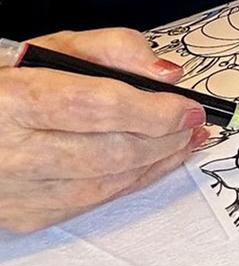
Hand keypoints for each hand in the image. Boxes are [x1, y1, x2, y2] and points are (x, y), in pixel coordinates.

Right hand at [0, 29, 211, 233]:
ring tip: (183, 142)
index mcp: (14, 100)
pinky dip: (129, 184)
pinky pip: (90, 204)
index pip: (98, 107)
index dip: (154, 110)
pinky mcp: (25, 215)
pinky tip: (151, 164)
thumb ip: (114, 49)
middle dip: (164, 139)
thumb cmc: (10, 84)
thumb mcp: (54, 49)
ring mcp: (16, 191)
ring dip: (155, 164)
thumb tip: (166, 75)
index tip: (190, 107)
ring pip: (104, 185)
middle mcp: (10, 152)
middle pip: (108, 152)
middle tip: (193, 125)